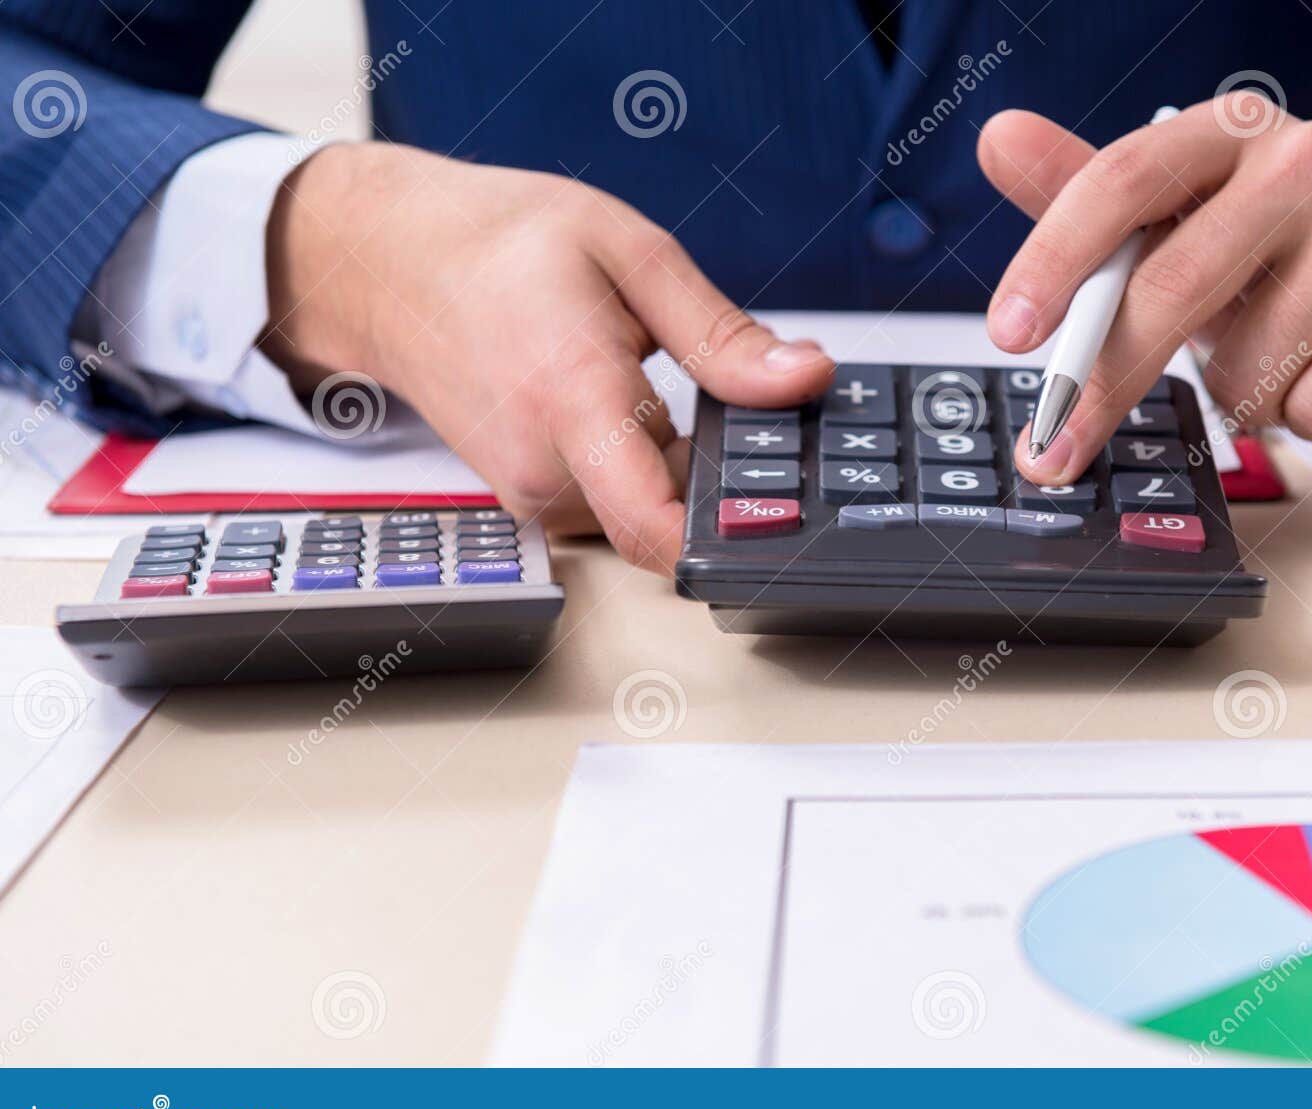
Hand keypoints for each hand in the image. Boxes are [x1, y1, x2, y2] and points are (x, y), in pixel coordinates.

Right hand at [261, 143, 833, 573]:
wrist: (390, 264)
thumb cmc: (495, 246)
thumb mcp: (630, 252)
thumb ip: (722, 334)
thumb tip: (806, 378)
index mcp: (573, 398)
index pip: (653, 524)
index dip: (729, 544)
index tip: (781, 527)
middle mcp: (544, 464)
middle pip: (672, 513)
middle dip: (720, 472)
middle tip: (733, 399)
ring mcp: (530, 489)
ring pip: (645, 507)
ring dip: (675, 461)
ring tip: (654, 379)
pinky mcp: (528, 497)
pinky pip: (613, 499)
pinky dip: (639, 461)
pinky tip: (623, 400)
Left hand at [978, 101, 1311, 484]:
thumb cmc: (1272, 256)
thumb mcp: (1175, 225)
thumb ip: (1084, 196)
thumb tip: (997, 139)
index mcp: (1226, 131)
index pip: (1122, 182)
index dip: (1055, 260)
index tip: (1007, 335)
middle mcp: (1306, 158)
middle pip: (1173, 288)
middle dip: (1100, 386)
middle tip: (1054, 452)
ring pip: (1247, 371)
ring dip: (1238, 396)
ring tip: (1272, 356)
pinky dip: (1306, 418)